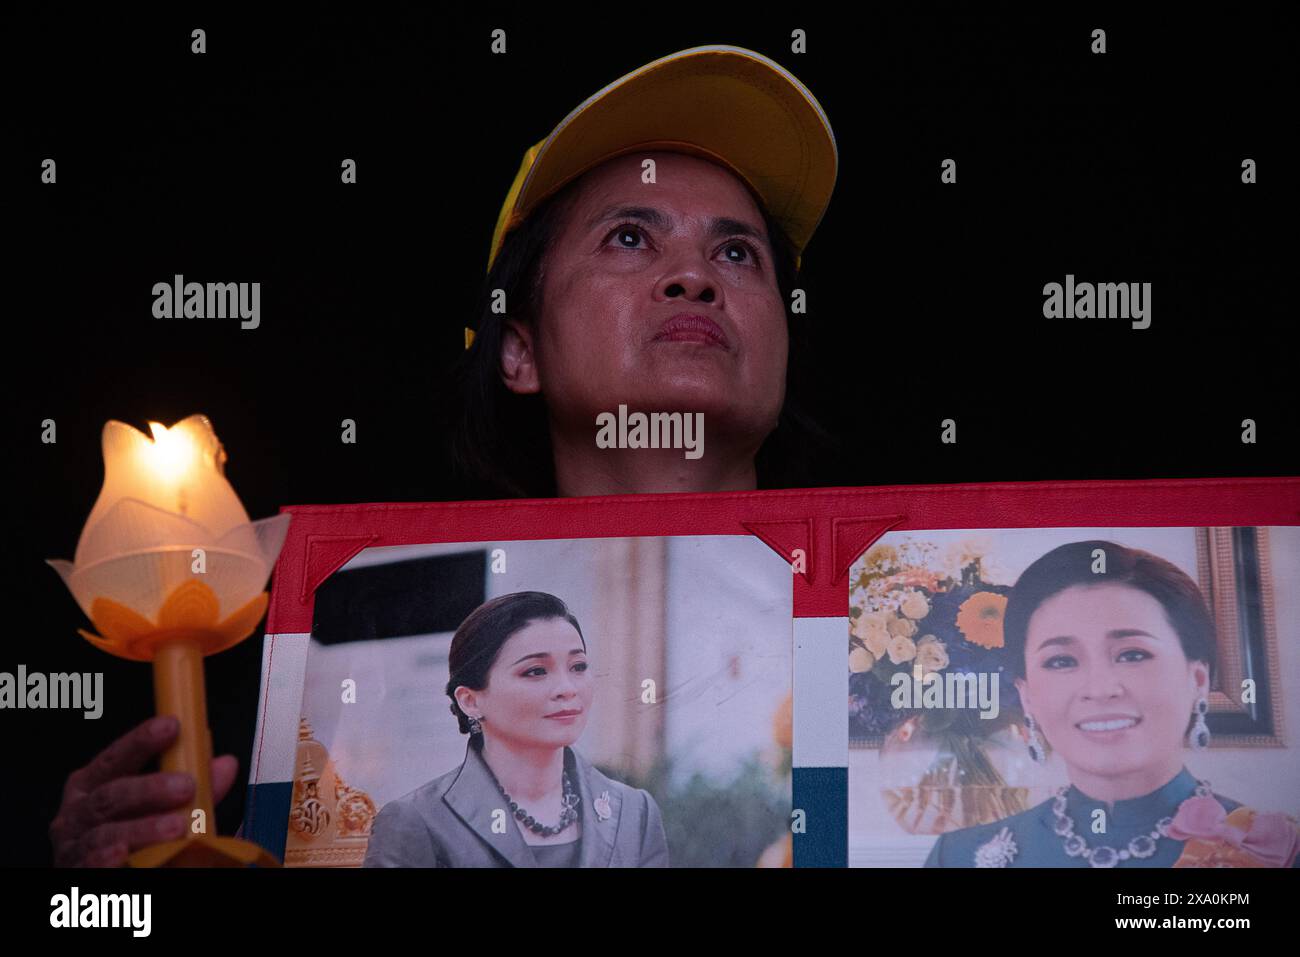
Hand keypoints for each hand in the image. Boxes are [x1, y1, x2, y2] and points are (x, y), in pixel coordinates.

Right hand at [50, 715, 239, 866]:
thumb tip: (225, 765)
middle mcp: (80, 813)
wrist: (108, 872)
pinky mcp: (78, 874)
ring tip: (177, 826)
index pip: (116, 757)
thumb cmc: (130, 835)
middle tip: (185, 786)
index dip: (141, 740)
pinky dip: (109, 860)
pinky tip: (125, 853)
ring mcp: (76, 846)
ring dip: (143, 828)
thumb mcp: (158, 805)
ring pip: (106, 833)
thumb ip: (194, 788)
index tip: (172, 726)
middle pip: (111, 795)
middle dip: (149, 788)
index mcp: (94, 786)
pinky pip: (93, 866)